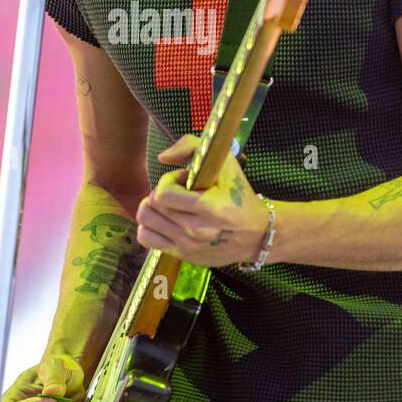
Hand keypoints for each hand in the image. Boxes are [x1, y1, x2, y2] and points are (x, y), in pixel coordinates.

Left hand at [135, 133, 268, 267]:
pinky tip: (165, 220)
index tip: (184, 180)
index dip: (168, 181)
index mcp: (209, 208)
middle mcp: (196, 230)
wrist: (257, 234)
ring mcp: (188, 246)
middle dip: (162, 193)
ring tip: (171, 206)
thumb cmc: (240, 195)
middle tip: (180, 193)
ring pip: (145, 222)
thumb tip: (162, 157)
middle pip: (153, 207)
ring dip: (154, 209)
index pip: (163, 194)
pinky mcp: (183, 256)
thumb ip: (191, 146)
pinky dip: (149, 227)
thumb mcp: (225, 162)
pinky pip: (147, 239)